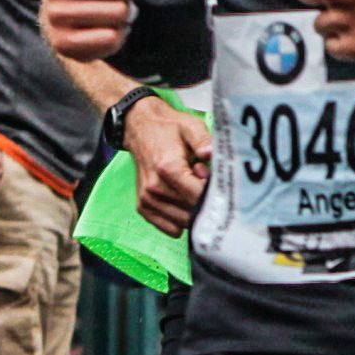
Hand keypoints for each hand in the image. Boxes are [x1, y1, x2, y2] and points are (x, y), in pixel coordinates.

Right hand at [126, 95, 211, 234]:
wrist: (140, 128)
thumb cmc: (169, 129)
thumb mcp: (191, 126)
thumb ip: (204, 141)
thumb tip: (211, 154)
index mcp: (168, 169)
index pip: (199, 197)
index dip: (213, 192)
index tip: (213, 178)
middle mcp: (155, 188)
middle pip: (193, 213)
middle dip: (204, 202)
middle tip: (201, 180)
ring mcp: (147, 200)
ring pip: (184, 223)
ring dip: (193, 210)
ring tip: (189, 187)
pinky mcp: (143, 207)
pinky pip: (171, 228)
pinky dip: (181, 218)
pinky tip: (181, 199)